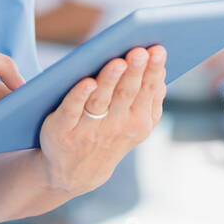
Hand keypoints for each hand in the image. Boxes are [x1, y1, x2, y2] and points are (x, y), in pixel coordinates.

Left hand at [38, 45, 166, 196]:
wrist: (75, 173)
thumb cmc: (109, 134)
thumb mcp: (135, 124)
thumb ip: (149, 99)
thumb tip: (161, 69)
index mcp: (137, 122)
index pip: (147, 91)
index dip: (152, 71)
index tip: (157, 50)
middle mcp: (115, 126)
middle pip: (125, 93)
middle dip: (134, 72)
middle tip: (140, 51)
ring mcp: (88, 129)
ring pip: (100, 101)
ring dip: (109, 81)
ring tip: (118, 61)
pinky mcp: (62, 130)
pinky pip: (71, 111)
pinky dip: (79, 97)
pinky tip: (87, 82)